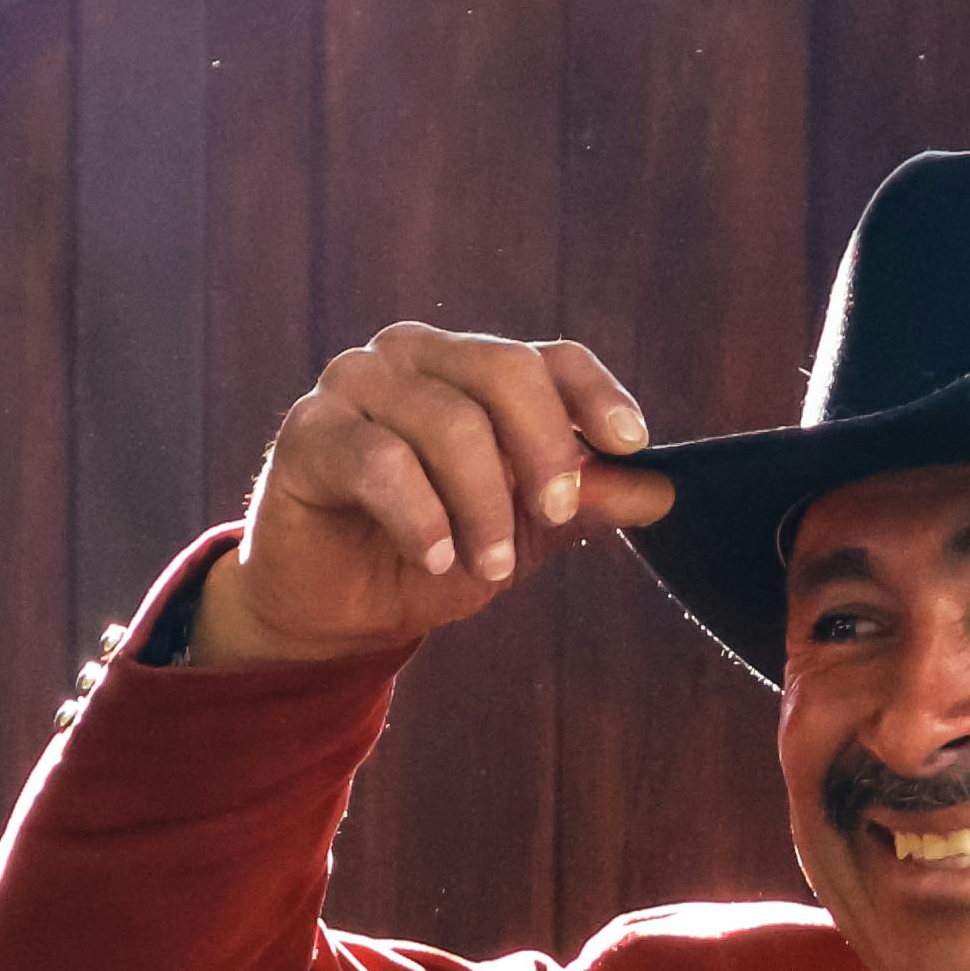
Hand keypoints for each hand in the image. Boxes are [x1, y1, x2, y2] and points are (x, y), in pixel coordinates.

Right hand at [192, 320, 671, 665]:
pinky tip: (433, 556)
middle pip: (503, 372)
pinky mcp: (310, 431)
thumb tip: (659, 491)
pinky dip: (421, 514)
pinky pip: (381, 458)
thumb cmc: (425, 558)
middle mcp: (413, 358)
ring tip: (487, 566)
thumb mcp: (519, 537)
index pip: (546, 358)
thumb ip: (579, 505)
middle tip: (554, 516)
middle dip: (543, 450)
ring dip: (482, 505)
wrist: (336, 612)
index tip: (632, 444)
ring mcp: (356, 385)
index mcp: (469, 372)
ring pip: (448, 421)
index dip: (594, 395)